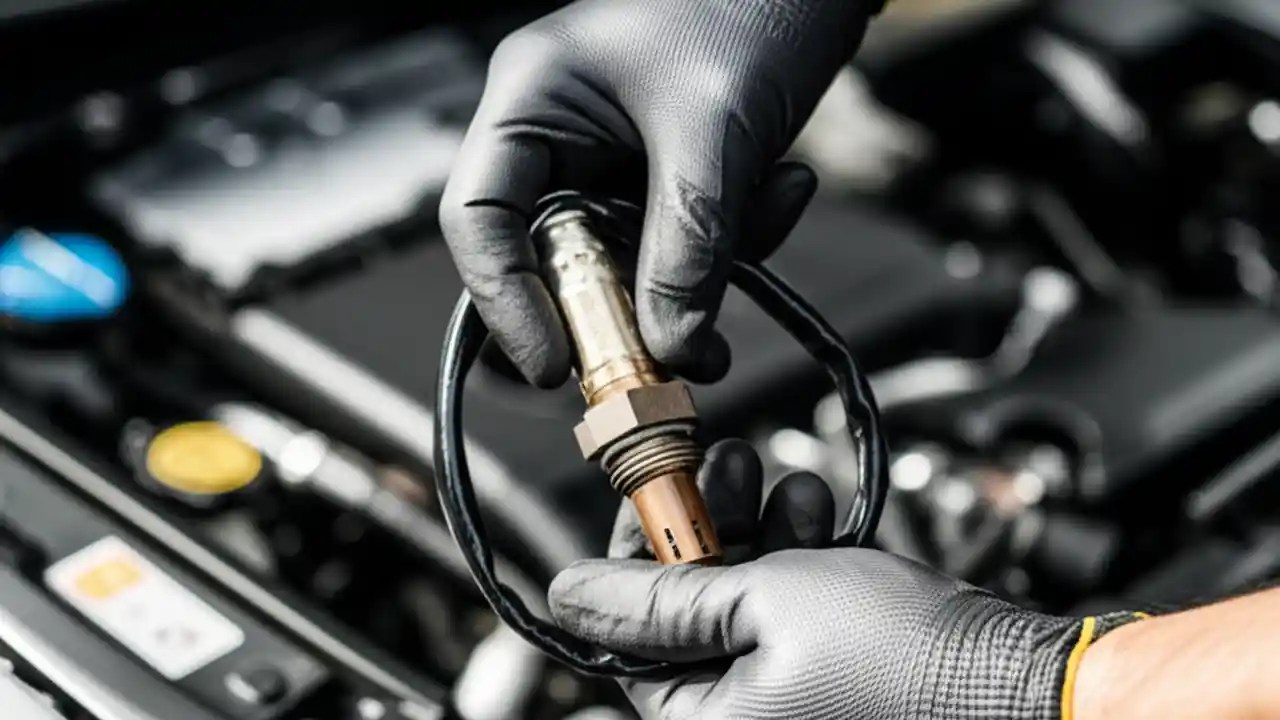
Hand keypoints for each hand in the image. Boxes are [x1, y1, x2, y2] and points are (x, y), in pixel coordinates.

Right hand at [440, 0, 883, 386]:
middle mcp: (561, 132)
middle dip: (629, 303)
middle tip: (682, 348)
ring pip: (633, 262)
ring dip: (706, 267)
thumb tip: (672, 346)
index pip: (479, 219)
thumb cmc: (753, 1)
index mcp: (532, 98)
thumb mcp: (713, 130)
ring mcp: (616, 157)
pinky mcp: (668, 174)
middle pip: (558, 257)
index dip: (505, 300)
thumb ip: (688, 246)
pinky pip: (685, 244)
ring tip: (770, 205)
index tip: (555, 365)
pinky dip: (738, 238)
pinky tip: (784, 186)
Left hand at [550, 442, 1135, 719]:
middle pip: (690, 615)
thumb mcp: (757, 604)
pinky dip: (801, 557)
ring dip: (759, 530)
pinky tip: (818, 511)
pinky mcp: (836, 677)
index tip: (654, 499)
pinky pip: (794, 611)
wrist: (1020, 677)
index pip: (630, 642)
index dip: (639, 557)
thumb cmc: (900, 656)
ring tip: (779, 482)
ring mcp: (793, 702)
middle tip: (719, 473)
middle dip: (707, 530)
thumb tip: (566, 593)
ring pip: (745, 601)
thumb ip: (655, 598)